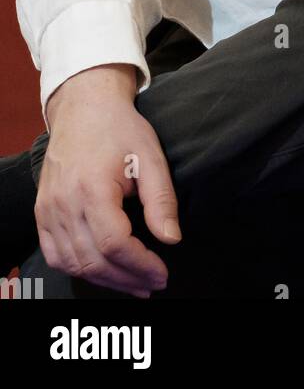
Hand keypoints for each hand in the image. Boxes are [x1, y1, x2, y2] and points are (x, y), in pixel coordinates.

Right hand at [36, 65, 181, 296]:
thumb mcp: (151, 156)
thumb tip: (171, 239)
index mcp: (92, 188)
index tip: (162, 273)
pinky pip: (55, 255)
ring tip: (133, 284)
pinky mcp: (43, 211)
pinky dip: (78, 269)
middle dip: (127, 279)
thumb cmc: (120, 129)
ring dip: (105, 280)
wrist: (84, 107)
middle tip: (153, 285)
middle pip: (93, 260)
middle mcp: (64, 203)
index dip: (140, 265)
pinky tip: (103, 271)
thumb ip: (161, 200)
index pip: (114, 244)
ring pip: (73, 263)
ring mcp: (48, 209)